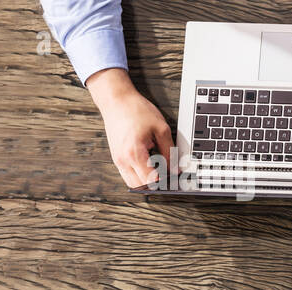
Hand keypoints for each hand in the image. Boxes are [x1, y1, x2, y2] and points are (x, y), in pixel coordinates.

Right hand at [87, 68, 175, 187]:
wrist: (116, 100)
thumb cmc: (135, 110)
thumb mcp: (161, 129)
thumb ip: (170, 151)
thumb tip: (176, 168)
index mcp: (134, 153)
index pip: (152, 181)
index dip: (166, 183)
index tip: (176, 179)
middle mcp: (123, 160)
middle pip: (141, 186)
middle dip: (157, 185)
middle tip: (169, 176)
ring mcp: (117, 160)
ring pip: (133, 183)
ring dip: (147, 181)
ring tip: (160, 169)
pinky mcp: (116, 157)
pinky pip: (128, 174)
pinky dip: (139, 174)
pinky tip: (150, 165)